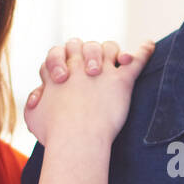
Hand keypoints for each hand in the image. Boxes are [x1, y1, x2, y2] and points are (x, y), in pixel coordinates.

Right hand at [23, 37, 153, 147]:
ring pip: (109, 47)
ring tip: (117, 59)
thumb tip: (37, 99)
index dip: (59, 62)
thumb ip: (35, 102)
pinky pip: (137, 60)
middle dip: (86, 52)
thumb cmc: (53, 132)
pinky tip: (149, 45)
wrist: (76, 138)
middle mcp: (78, 64)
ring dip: (112, 51)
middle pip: (84, 44)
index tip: (62, 78)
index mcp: (57, 70)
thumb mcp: (33, 116)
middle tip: (91, 71)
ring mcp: (102, 70)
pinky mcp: (122, 81)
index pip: (58, 53)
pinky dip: (144, 51)